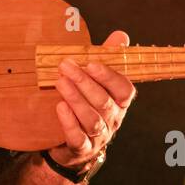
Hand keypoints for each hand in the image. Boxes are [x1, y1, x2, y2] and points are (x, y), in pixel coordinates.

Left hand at [48, 30, 135, 171]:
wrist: (71, 143)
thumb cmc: (86, 104)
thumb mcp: (97, 81)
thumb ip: (108, 59)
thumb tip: (121, 36)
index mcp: (119, 102)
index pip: (124, 90)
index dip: (110, 76)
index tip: (92, 63)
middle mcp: (113, 120)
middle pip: (104, 102)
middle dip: (85, 82)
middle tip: (66, 66)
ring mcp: (98, 136)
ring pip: (92, 119)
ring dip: (76, 99)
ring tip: (60, 83)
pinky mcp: (82, 148)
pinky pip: (78, 137)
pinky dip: (69, 122)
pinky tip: (60, 107)